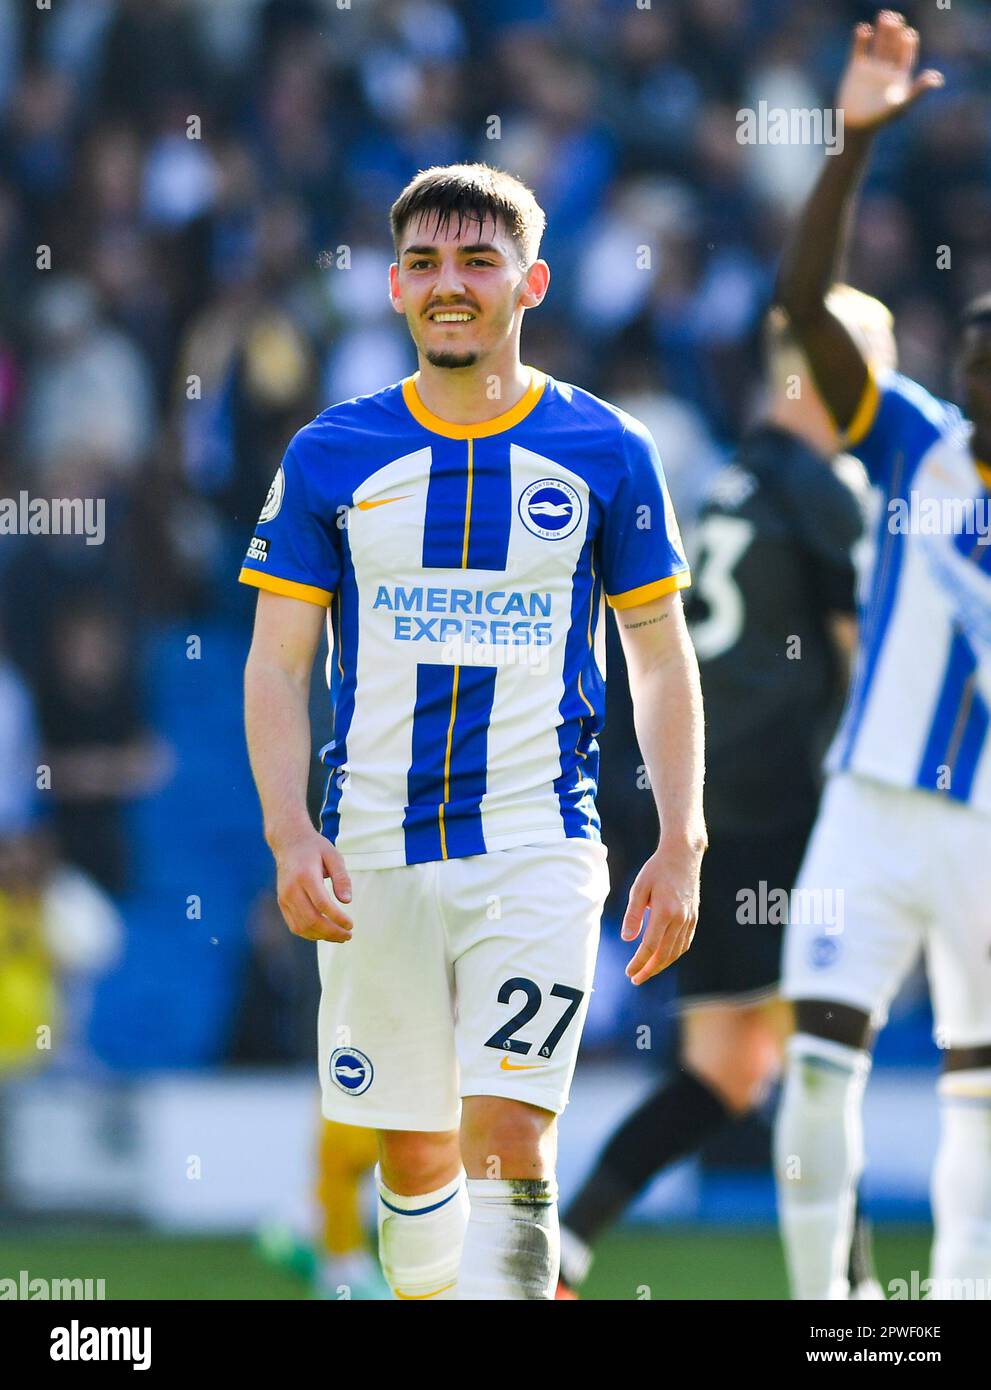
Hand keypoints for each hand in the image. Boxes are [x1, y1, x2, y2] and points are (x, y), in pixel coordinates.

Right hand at [272, 828, 352, 942]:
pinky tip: (324, 933)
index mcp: (305, 875)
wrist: (288, 842)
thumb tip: (347, 901)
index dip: (337, 918)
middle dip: (331, 932)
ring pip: (301, 926)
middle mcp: (291, 889)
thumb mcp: (334, 855)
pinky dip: (310, 934)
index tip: (351, 925)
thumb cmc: (315, 848)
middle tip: (348, 936)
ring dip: (322, 936)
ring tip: (339, 937)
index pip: (322, 904)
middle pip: (311, 919)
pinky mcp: (282, 903)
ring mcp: (284, 897)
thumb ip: (342, 877)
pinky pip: (294, 925)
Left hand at [621, 837, 703, 985]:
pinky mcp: (694, 918)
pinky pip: (685, 943)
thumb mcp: (639, 888)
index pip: (650, 946)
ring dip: (661, 965)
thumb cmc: (657, 869)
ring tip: (647, 971)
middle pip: (664, 954)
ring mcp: (689, 919)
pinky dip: (674, 954)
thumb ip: (633, 915)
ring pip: (676, 951)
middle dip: (649, 970)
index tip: (629, 972)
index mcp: (665, 911)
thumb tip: (627, 939)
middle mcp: (680, 918)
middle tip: (635, 979)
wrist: (683, 856)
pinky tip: (663, 957)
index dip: (639, 962)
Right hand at [837, 11, 942, 131]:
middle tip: (895, 19)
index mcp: (900, 74)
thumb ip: (919, 90)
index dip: (908, 41)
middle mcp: (887, 68)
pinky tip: (864, 29)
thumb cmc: (880, 119)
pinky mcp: (856, 67)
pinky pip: (860, 48)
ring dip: (882, 29)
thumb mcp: (902, 104)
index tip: (907, 34)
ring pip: (879, 42)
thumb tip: (938, 79)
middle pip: (894, 44)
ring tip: (883, 16)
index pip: (907, 52)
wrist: (855, 126)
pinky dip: (861, 37)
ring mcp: (872, 66)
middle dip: (895, 31)